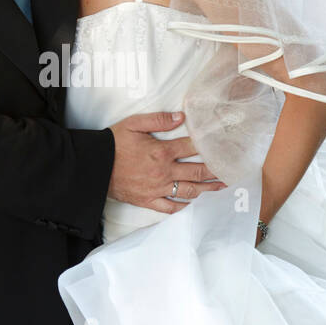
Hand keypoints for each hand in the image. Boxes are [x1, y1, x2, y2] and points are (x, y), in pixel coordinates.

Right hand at [108, 110, 226, 212]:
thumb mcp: (134, 124)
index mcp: (161, 151)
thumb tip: (180, 117)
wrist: (94, 166)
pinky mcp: (148, 200)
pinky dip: (183, 207)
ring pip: (189, 190)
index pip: (191, 147)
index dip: (208, 146)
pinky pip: (170, 207)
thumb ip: (158, 119)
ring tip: (221, 188)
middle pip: (197, 171)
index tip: (223, 147)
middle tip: (231, 170)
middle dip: (216, 170)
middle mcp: (163, 171)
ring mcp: (157, 188)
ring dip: (207, 189)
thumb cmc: (113, 143)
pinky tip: (193, 205)